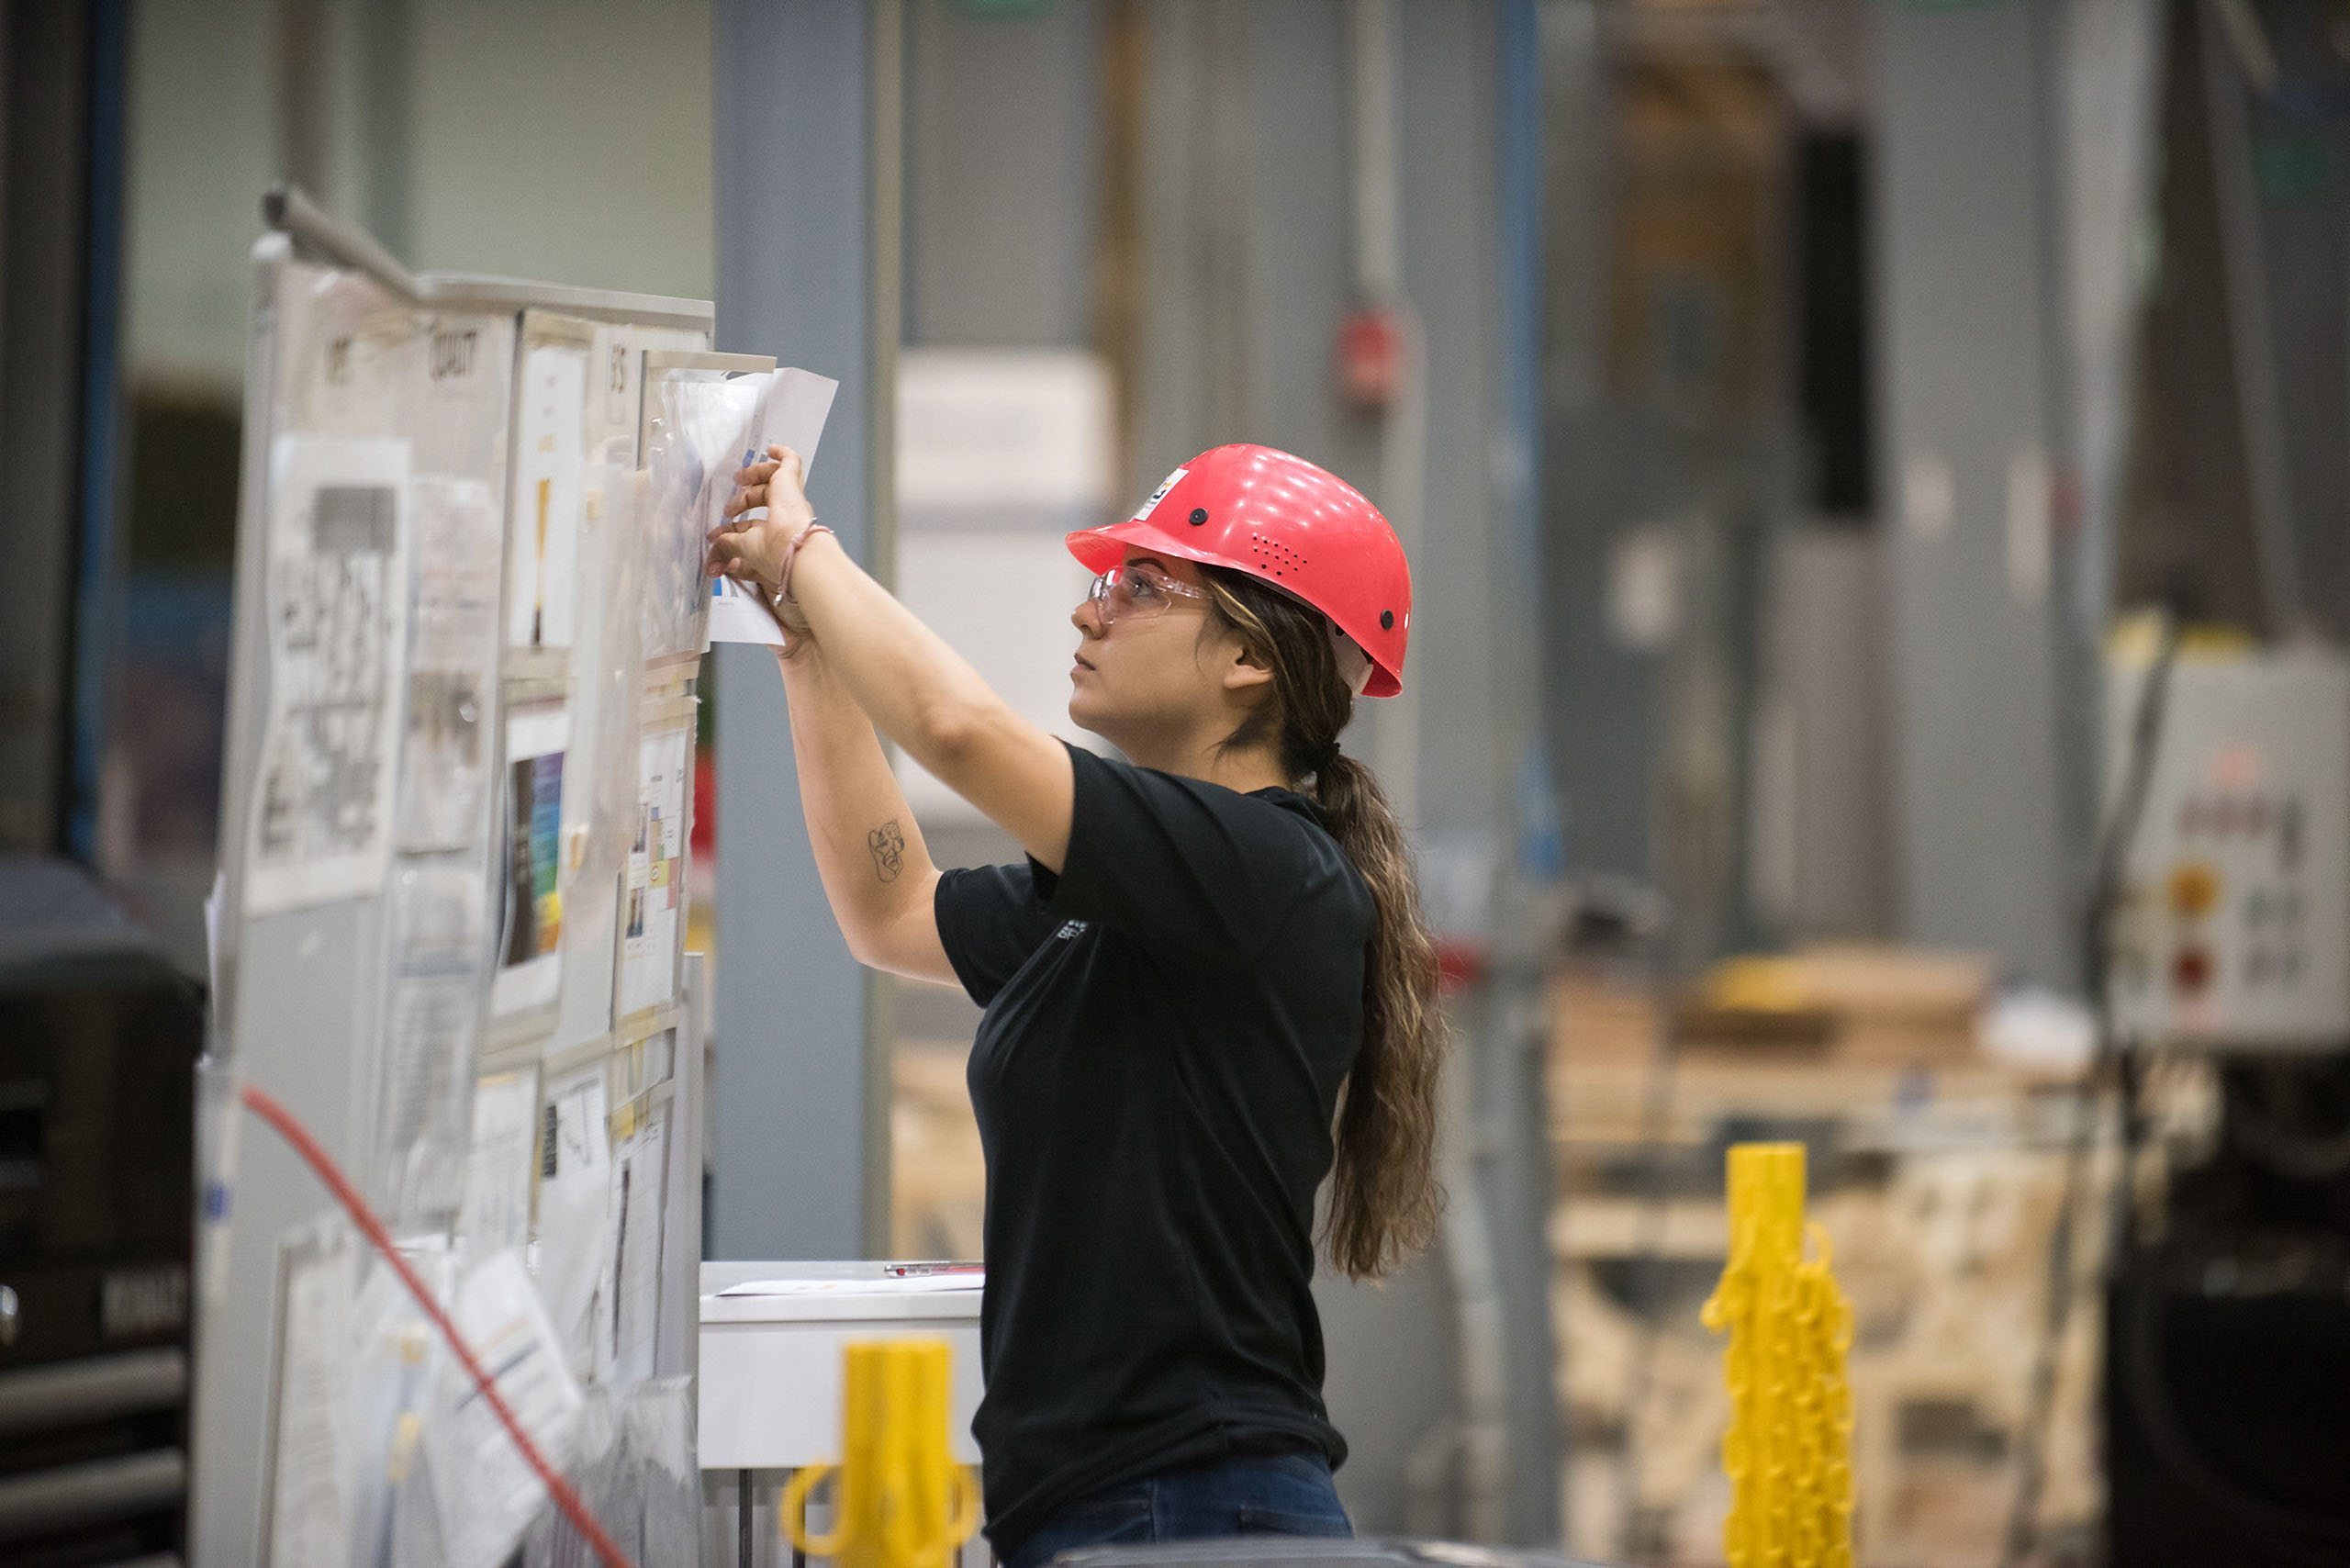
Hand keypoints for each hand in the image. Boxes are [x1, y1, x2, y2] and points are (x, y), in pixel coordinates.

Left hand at [707, 444, 816, 589]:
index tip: (717, 535)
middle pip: (765, 499)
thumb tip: (714, 558)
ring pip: (775, 480)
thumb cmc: (775, 552)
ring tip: (739, 477)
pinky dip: (782, 454)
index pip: (753, 526)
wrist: (793, 547)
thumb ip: (726, 549)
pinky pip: (791, 461)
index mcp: (776, 534)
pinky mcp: (790, 481)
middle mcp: (787, 516)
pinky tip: (771, 450)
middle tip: (727, 507)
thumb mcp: (742, 550)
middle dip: (742, 500)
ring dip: (754, 476)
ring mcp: (790, 498)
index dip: (734, 528)